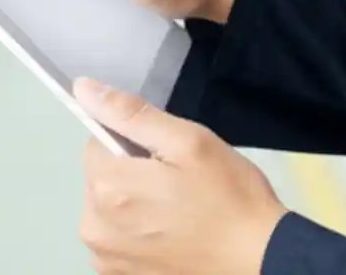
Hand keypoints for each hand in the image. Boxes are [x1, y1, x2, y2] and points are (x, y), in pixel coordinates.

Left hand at [74, 78, 286, 274]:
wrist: (261, 259)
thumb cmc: (229, 197)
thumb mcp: (187, 141)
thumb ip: (130, 114)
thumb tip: (83, 88)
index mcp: (106, 187)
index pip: (97, 143)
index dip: (132, 144)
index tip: (166, 158)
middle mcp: (94, 226)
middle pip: (101, 177)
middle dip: (132, 173)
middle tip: (177, 184)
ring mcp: (105, 257)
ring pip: (108, 207)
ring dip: (133, 203)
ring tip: (177, 210)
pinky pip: (116, 236)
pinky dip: (136, 232)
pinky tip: (170, 234)